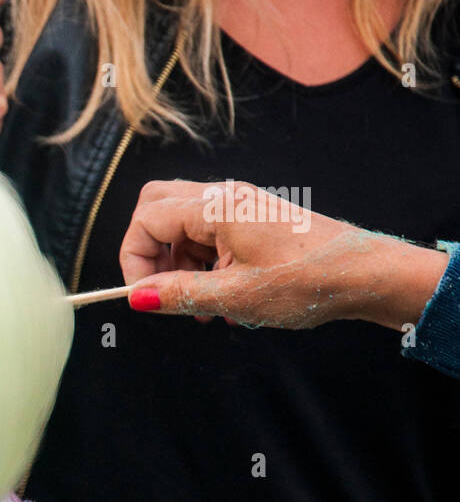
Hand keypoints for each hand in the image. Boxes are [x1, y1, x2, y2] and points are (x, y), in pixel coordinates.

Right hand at [118, 179, 448, 329]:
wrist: (367, 274)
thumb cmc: (307, 282)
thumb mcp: (235, 297)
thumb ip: (179, 294)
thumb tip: (136, 298)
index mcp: (217, 207)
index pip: (147, 220)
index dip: (134, 260)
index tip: (144, 296)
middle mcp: (225, 196)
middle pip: (157, 207)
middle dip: (149, 252)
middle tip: (161, 290)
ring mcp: (239, 205)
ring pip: (180, 222)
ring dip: (177, 263)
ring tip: (197, 305)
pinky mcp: (251, 220)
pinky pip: (207, 233)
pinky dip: (200, 263)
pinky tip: (219, 297)